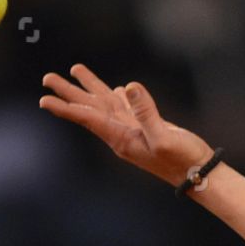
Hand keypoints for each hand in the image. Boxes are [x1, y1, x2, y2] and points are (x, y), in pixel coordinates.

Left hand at [39, 64, 213, 186]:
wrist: (200, 175)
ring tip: (75, 71)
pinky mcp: (148, 129)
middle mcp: (123, 135)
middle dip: (69, 93)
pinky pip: (125, 108)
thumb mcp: (164, 137)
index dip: (67, 108)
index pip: (89, 118)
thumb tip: (127, 87)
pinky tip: (113, 89)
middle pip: (91, 108)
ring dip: (90, 88)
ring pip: (107, 105)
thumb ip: (146, 112)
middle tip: (47, 78)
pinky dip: (116, 96)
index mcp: (122, 139)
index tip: (44, 99)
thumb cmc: (183, 160)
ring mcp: (135, 132)